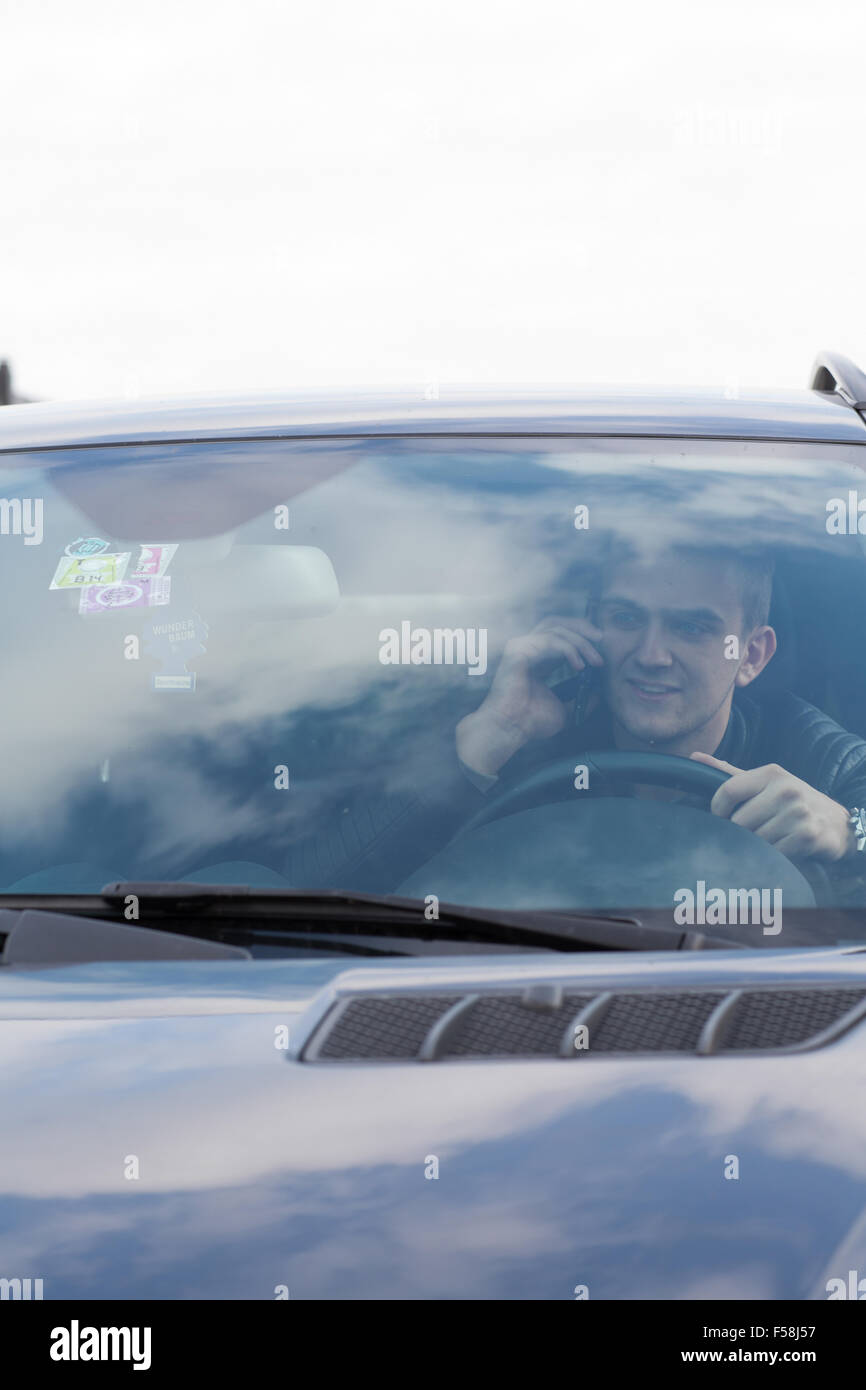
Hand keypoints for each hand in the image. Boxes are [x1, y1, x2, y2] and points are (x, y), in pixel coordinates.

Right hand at [456, 615, 603, 776]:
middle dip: (581, 627)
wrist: (512, 729)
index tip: (600, 647)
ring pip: (556, 630)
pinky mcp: (517, 650)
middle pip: (556, 622)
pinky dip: (568, 649)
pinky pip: (549, 640)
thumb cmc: (531, 722)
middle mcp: (527, 649)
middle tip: (600, 639)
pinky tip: (579, 666)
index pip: (559, 634)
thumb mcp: (566, 710)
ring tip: (594, 660)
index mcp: (537, 659)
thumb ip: (581, 699)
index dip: (581, 635)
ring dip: (580, 642)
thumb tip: (600, 693)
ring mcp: (520, 647)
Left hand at [690, 751, 851, 862]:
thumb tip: (694, 756)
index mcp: (771, 773)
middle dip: (740, 830)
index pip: (727, 791)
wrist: (835, 822)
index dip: (717, 809)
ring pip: (754, 839)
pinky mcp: (807, 836)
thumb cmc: (792, 800)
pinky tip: (783, 845)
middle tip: (753, 829)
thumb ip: (728, 773)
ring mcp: (798, 813)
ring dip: (757, 844)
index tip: (721, 816)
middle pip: (739, 821)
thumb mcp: (765, 782)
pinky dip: (773, 854)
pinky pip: (772, 853)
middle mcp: (785, 790)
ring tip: (771, 835)